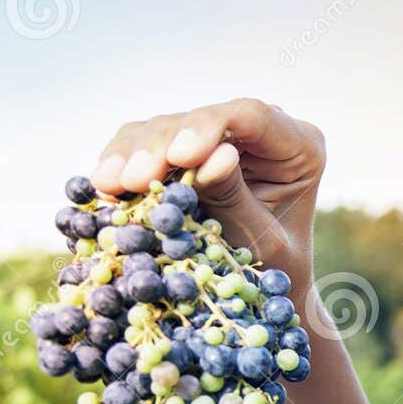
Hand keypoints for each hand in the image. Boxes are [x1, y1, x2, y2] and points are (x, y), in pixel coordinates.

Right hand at [89, 98, 324, 284]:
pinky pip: (144, 143)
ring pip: (164, 127)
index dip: (207, 128)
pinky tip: (102, 184)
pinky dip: (121, 162)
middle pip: (200, 118)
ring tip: (109, 185)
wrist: (264, 289)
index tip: (178, 156)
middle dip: (160, 147)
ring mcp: (218, 135)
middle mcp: (261, 131)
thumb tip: (216, 155)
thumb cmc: (276, 268)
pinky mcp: (184, 148)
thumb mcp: (262, 240)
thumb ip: (237, 198)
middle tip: (131, 180)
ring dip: (131, 155)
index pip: (249, 115)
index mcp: (300, 146)